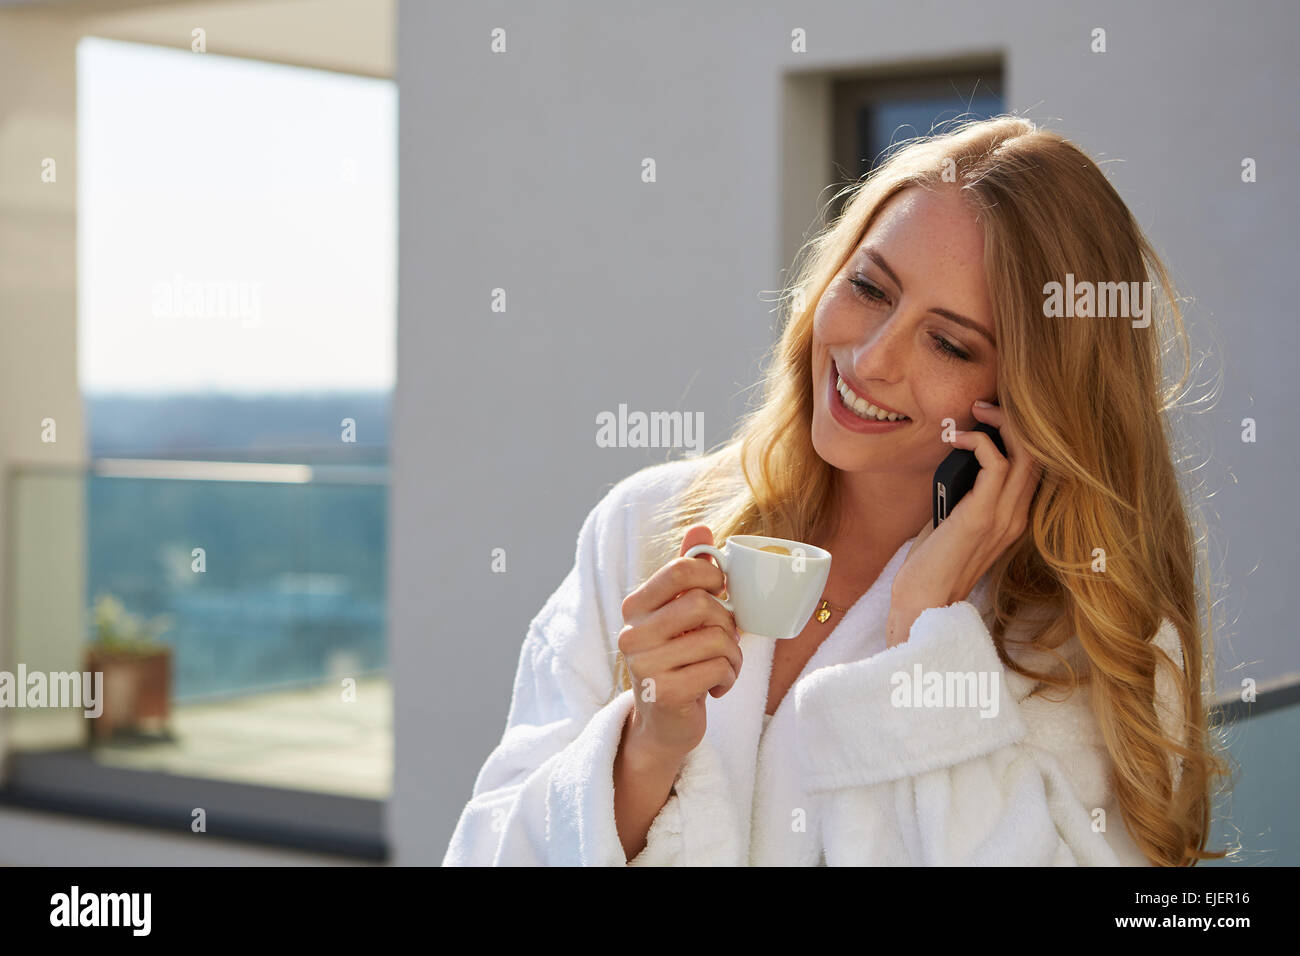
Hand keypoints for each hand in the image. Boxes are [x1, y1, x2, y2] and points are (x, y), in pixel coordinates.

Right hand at [618, 524, 742, 762]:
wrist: (665, 724)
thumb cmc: (680, 660)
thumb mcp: (683, 614)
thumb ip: (689, 572)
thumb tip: (701, 527)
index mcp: (635, 608)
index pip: (678, 570)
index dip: (711, 577)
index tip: (719, 594)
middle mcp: (631, 633)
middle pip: (700, 604)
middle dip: (726, 623)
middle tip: (723, 640)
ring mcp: (644, 665)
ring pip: (715, 639)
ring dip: (732, 656)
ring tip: (721, 667)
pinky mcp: (663, 693)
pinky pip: (718, 669)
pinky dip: (729, 678)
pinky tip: (714, 687)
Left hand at [886, 400, 1041, 647]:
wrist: (923, 602)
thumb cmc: (932, 562)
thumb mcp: (954, 519)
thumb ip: (965, 493)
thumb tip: (957, 458)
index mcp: (1014, 516)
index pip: (1036, 463)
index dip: (1020, 433)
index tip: (990, 414)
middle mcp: (1018, 515)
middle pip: (1039, 452)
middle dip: (1015, 419)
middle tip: (983, 405)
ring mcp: (1004, 517)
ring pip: (1026, 453)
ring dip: (1002, 424)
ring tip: (975, 412)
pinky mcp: (982, 517)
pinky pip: (996, 464)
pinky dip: (979, 442)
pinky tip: (958, 439)